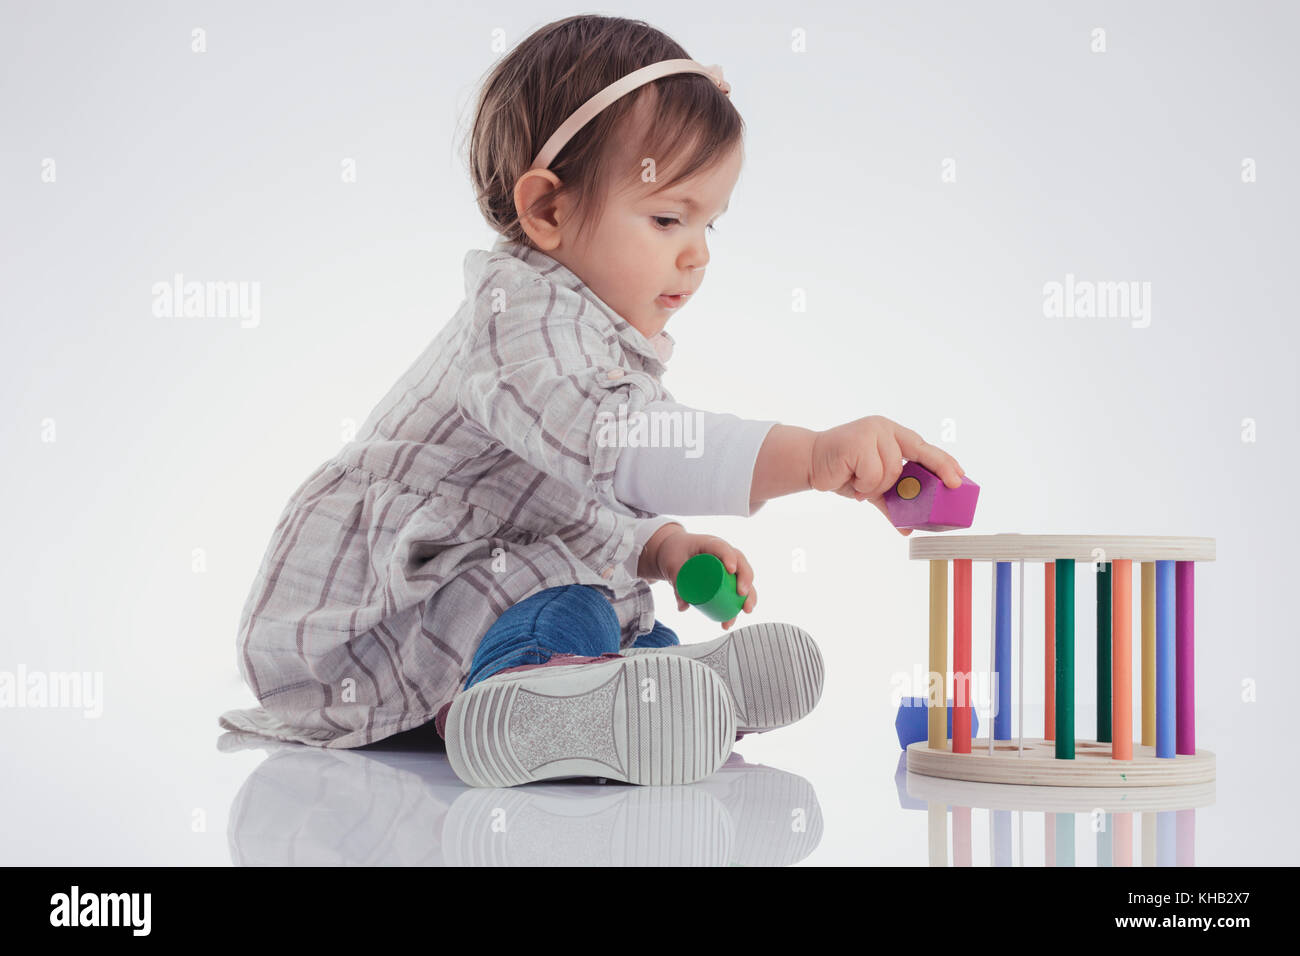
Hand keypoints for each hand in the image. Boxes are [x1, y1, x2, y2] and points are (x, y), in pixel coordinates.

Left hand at [654, 528, 756, 629]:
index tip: (731, 570)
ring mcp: (727, 565)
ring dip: (749, 594)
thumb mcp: (672, 566)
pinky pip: (738, 587)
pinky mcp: (727, 577)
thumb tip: (683, 608)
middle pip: (741, 564)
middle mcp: (724, 553)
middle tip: (742, 595)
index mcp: (710, 544)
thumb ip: (676, 584)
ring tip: (746, 610)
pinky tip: (740, 614)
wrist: (673, 550)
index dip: (729, 558)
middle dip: (745, 580)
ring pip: (744, 578)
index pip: (723, 548)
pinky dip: (742, 601)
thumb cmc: (674, 552)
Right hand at [809, 415, 965, 535]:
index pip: (923, 447)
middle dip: (933, 471)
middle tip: (952, 485)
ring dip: (876, 486)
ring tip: (859, 483)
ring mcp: (871, 432)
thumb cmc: (843, 471)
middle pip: (916, 454)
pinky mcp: (857, 441)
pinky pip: (873, 473)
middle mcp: (883, 429)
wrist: (810, 462)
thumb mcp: (872, 486)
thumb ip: (892, 502)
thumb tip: (908, 527)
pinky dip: (863, 485)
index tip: (959, 477)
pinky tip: (850, 479)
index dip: (943, 461)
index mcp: (891, 434)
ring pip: (892, 470)